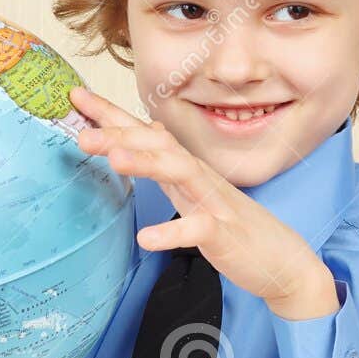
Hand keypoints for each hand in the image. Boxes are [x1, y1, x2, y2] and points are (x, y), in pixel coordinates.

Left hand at [69, 87, 339, 320]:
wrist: (282, 261)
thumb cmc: (237, 227)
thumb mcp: (198, 190)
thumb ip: (171, 161)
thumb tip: (149, 129)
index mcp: (187, 170)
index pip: (145, 134)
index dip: (111, 115)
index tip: (75, 96)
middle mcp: (199, 179)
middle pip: (159, 147)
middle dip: (120, 136)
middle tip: (81, 134)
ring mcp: (214, 204)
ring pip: (180, 173)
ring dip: (147, 164)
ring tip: (113, 161)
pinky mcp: (226, 235)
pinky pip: (198, 230)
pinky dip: (173, 233)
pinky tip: (147, 238)